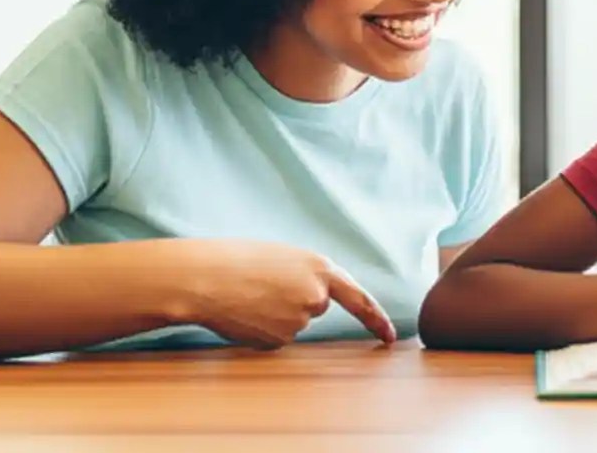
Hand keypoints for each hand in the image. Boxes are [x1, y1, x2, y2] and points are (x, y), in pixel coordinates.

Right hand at [176, 241, 395, 347]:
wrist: (205, 278)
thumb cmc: (238, 260)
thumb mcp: (284, 257)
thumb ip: (308, 276)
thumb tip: (313, 301)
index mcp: (321, 268)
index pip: (359, 299)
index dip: (376, 319)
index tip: (391, 337)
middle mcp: (316, 296)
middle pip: (315, 307)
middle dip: (293, 300)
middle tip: (260, 286)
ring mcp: (298, 320)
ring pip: (292, 323)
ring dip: (273, 314)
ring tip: (247, 296)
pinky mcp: (278, 340)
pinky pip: (274, 336)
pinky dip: (260, 328)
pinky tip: (243, 313)